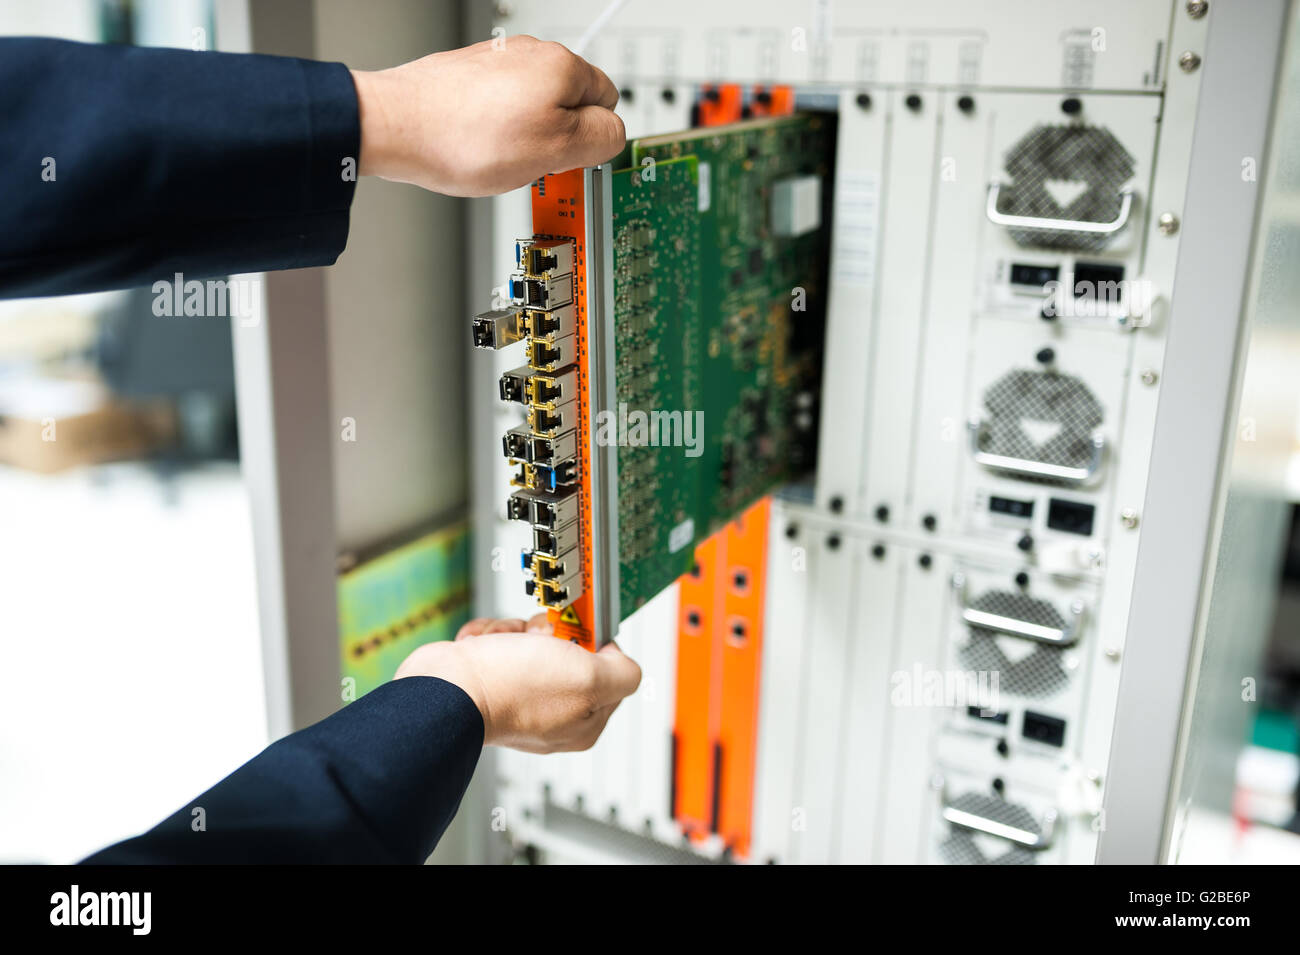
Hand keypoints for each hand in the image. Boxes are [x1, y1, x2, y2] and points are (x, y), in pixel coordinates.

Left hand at [351, 35, 624, 196]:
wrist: (394, 126)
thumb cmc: (464, 137)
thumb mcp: (555, 152)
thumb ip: (600, 140)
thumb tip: (615, 134)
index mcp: (562, 65)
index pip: (609, 104)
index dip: (594, 141)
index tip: (575, 161)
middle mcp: (531, 54)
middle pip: (570, 106)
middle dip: (560, 139)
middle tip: (536, 164)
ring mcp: (498, 62)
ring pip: (535, 110)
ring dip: (528, 137)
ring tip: (501, 158)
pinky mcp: (469, 76)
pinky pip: (501, 111)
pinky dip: (497, 132)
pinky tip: (479, 149)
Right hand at [395, 613, 641, 752]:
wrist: (445, 690)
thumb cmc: (510, 687)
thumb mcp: (589, 677)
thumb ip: (622, 671)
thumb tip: (620, 658)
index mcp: (584, 721)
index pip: (610, 671)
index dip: (596, 647)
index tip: (579, 636)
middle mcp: (553, 711)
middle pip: (571, 650)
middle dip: (551, 635)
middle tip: (538, 642)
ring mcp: (519, 694)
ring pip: (534, 639)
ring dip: (516, 632)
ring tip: (503, 647)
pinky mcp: (491, 678)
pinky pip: (503, 640)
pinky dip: (491, 636)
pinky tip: (483, 648)